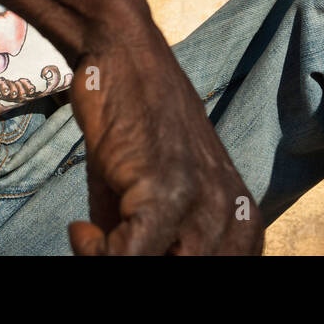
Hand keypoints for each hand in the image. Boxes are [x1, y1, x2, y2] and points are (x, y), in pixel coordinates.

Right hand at [66, 0, 263, 254]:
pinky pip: (131, 256)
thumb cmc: (131, 128)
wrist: (123, 54)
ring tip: (93, 242)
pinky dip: (96, 253)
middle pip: (194, 269)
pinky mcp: (166, 185)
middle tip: (105, 247)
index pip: (222, 269)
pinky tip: (80, 230)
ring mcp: (203, 198)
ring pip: (166, 268)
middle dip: (138, 262)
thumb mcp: (147, 200)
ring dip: (114, 260)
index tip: (124, 248)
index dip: (165, 264)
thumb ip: (149, 246)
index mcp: (242, 217)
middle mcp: (234, 211)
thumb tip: (115, 265)